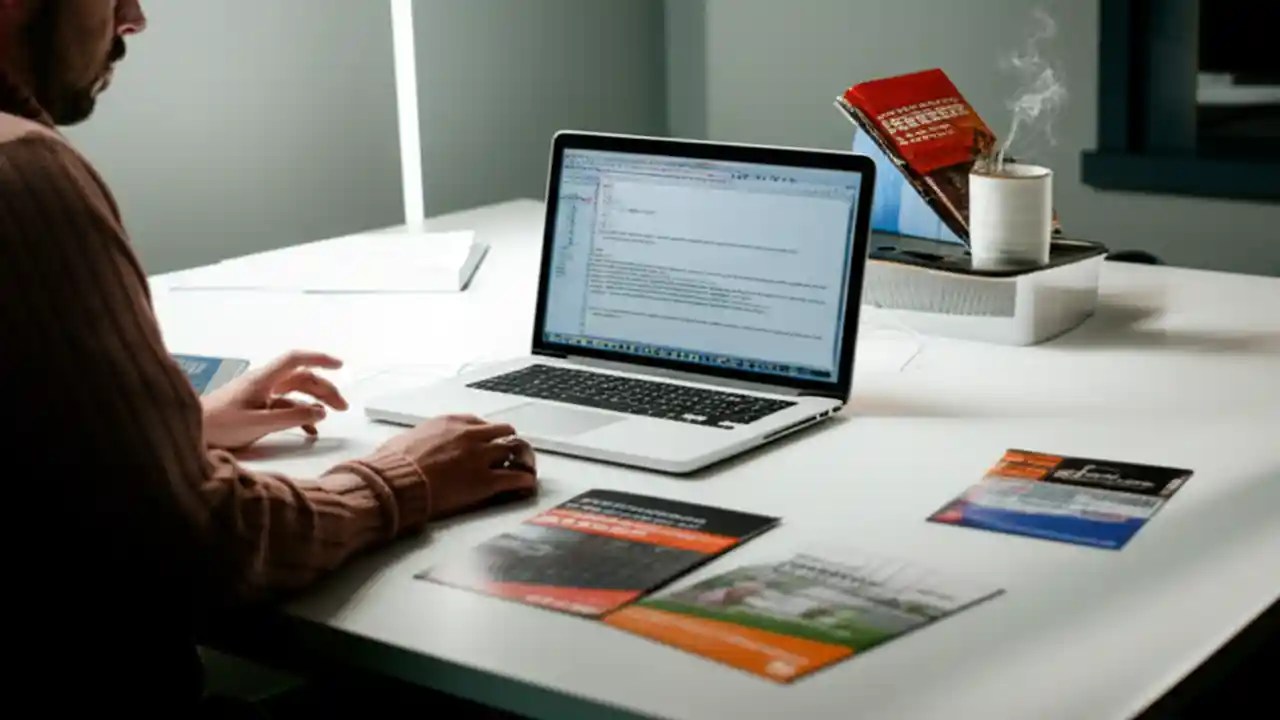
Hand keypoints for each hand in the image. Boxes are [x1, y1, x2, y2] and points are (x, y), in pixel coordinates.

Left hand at [201, 351, 349, 449]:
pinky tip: (309, 429)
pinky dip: (300, 415)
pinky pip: (285, 407)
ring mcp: (260, 396)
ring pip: (295, 392)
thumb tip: (320, 413)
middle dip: (325, 388)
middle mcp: (263, 383)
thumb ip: (291, 417)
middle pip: (301, 378)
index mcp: (263, 379)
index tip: (340, 365)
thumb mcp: (258, 423)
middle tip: (342, 406)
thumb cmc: (217, 425)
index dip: (319, 358)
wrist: (189, 433)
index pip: (296, 360)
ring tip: (330, 415)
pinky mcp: (256, 409)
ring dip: (315, 402)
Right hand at [378, 414, 537, 519]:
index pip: (479, 421)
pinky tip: (527, 486)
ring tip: (524, 468)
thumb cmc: (392, 465)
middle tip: (509, 455)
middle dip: (506, 442)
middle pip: (503, 431)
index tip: (486, 441)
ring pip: (514, 450)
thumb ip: (417, 440)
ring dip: (520, 459)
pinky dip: (524, 481)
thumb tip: (408, 447)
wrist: (396, 483)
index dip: (485, 433)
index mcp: (449, 422)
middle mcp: (470, 435)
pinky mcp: (485, 481)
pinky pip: (516, 478)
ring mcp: (480, 457)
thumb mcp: (403, 440)